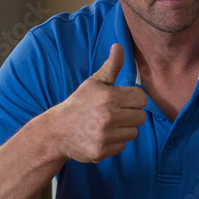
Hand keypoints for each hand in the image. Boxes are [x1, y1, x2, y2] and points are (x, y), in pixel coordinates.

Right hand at [52, 44, 147, 162]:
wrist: (56, 131)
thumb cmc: (79, 104)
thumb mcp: (94, 83)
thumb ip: (111, 66)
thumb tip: (119, 46)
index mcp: (108, 97)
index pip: (141, 98)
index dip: (133, 98)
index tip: (122, 100)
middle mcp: (107, 117)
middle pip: (140, 117)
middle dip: (130, 114)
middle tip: (115, 112)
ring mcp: (104, 136)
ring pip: (133, 132)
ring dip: (124, 128)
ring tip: (107, 124)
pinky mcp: (101, 152)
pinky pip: (122, 145)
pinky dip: (115, 142)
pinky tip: (102, 136)